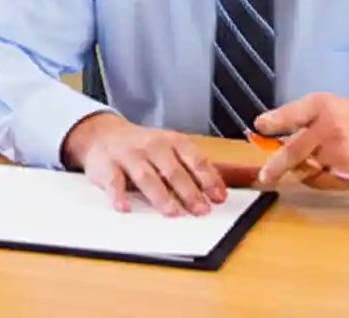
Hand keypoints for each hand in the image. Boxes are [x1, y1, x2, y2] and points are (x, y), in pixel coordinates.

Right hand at [61, 112, 258, 215]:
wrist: (104, 135)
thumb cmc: (146, 147)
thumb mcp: (176, 149)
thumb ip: (204, 167)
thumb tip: (245, 180)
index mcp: (173, 141)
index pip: (194, 159)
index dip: (208, 178)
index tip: (219, 197)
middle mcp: (152, 146)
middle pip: (173, 170)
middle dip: (188, 191)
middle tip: (200, 211)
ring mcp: (129, 156)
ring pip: (146, 176)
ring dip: (160, 196)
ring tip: (172, 212)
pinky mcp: (107, 167)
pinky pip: (113, 182)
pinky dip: (118, 195)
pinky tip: (124, 208)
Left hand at [253, 93, 348, 190]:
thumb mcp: (327, 104)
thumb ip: (296, 115)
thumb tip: (262, 127)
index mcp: (325, 108)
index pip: (294, 115)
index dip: (275, 122)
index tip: (260, 126)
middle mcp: (333, 131)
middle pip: (295, 153)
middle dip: (275, 166)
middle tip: (265, 176)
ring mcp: (343, 157)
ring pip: (307, 172)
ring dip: (303, 169)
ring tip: (318, 159)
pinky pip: (322, 184)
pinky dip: (319, 178)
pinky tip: (331, 167)